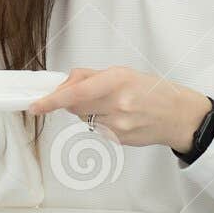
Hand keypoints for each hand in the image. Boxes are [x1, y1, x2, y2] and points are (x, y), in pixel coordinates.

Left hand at [29, 66, 210, 154]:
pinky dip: (101, 121)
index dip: (52, 100)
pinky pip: (97, 128)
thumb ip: (91, 77)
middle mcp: (117, 104)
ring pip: (85, 118)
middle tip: (88, 93)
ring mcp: (118, 125)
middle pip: (75, 106)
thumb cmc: (153, 90)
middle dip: (72, 100)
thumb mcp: (123, 72)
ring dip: (89, 110)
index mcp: (117, 81)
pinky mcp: (119, 140)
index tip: (36, 105)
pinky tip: (120, 117)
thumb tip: (64, 84)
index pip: (75, 92)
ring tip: (113, 105)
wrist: (178, 116)